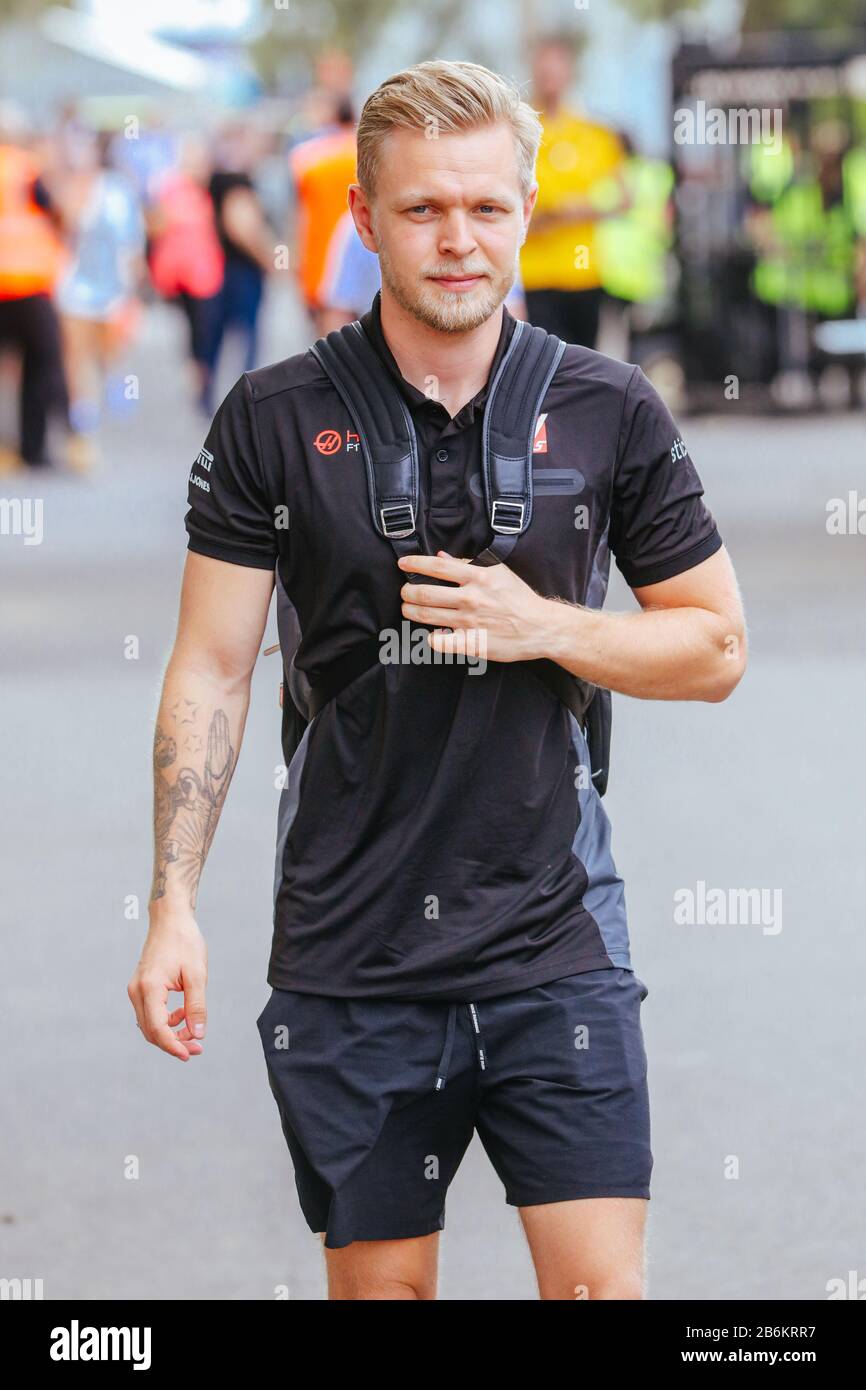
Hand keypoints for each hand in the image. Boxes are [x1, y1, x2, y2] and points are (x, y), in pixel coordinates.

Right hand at [128, 913, 207, 1060]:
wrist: (170, 919)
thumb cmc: (185, 942)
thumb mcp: (197, 974)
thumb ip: (196, 1006)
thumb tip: (198, 1034)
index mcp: (149, 988)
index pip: (157, 1028)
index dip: (174, 1045)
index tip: (191, 1054)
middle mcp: (137, 991)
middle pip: (151, 1030)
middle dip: (173, 1042)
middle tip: (197, 1048)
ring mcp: (136, 989)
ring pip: (149, 1024)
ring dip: (170, 1033)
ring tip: (194, 1034)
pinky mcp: (140, 987)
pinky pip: (149, 1013)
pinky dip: (165, 1020)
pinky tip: (183, 1015)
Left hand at [398, 551, 551, 663]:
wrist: (539, 627)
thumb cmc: (519, 598)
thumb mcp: (497, 572)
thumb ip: (468, 563)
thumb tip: (441, 556)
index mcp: (478, 576)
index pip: (437, 566)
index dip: (415, 563)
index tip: (403, 564)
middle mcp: (471, 598)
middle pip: (426, 592)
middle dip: (408, 592)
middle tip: (405, 592)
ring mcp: (470, 621)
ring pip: (427, 616)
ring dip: (411, 611)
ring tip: (408, 609)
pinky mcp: (472, 642)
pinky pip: (440, 642)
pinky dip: (431, 638)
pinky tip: (431, 635)